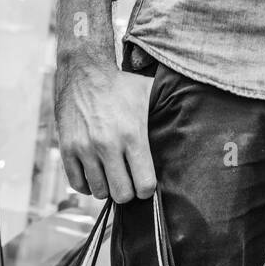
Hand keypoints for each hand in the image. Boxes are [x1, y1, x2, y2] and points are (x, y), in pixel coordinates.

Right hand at [54, 58, 156, 202]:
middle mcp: (108, 144)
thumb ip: (166, 112)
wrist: (84, 71)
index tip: (145, 183)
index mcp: (132, 134)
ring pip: (99, 192)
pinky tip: (94, 174)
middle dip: (128, 191)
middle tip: (129, 181)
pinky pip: (77, 184)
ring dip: (107, 187)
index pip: (144, 184)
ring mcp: (85, 148)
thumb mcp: (148, 95)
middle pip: (122, 194)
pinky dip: (87, 185)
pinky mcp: (67, 148)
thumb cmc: (121, 85)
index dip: (147, 189)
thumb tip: (197, 120)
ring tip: (112, 175)